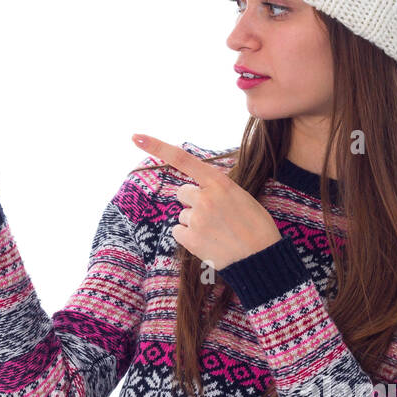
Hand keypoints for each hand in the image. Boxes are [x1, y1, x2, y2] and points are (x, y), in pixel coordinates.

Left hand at [131, 133, 280, 270]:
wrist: (261, 259)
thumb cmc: (256, 226)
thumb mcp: (241, 196)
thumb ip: (217, 189)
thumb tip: (197, 191)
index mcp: (219, 182)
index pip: (183, 159)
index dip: (157, 147)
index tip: (135, 138)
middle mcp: (204, 197)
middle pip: (182, 193)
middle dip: (192, 202)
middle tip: (215, 216)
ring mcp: (196, 219)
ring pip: (182, 215)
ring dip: (194, 222)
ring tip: (217, 233)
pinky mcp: (190, 239)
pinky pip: (177, 232)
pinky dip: (188, 237)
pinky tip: (208, 242)